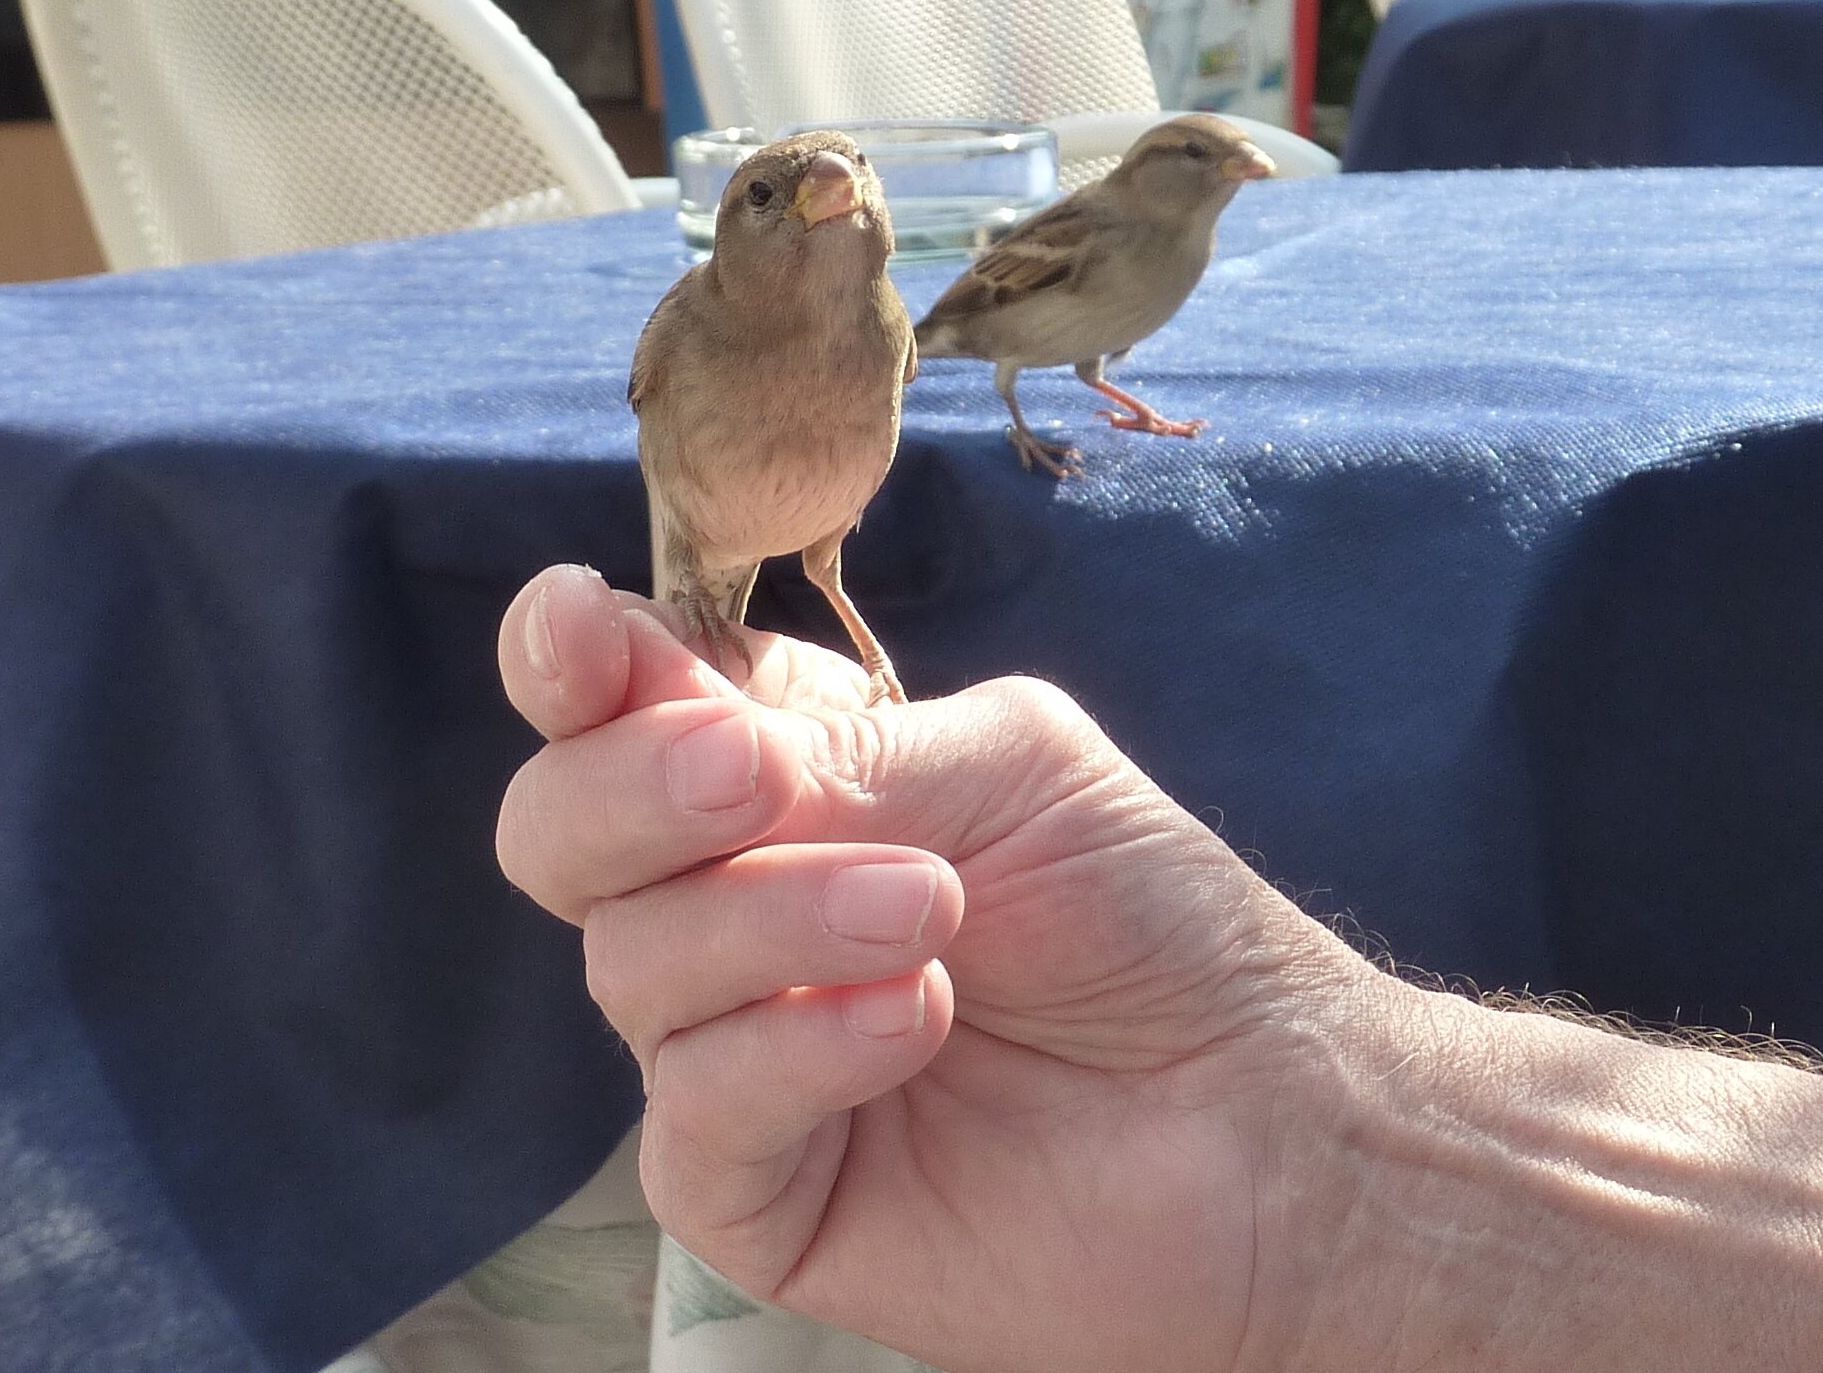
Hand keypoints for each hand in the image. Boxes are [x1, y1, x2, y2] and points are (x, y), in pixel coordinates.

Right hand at [494, 565, 1381, 1372]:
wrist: (1262, 1118)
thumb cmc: (1149, 920)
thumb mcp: (1001, 765)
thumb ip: (835, 749)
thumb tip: (678, 731)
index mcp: (780, 780)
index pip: (621, 709)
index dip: (573, 661)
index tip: (578, 630)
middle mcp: (729, 907)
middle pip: (560, 834)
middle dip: (630, 788)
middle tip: (750, 778)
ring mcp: (731, 1049)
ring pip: (630, 964)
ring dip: (775, 918)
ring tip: (933, 909)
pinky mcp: (757, 1191)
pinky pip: (697, 1112)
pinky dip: (796, 1047)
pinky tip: (916, 1019)